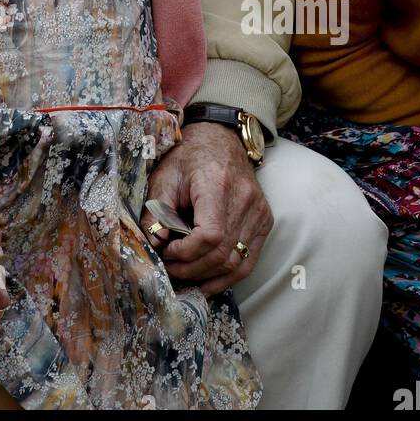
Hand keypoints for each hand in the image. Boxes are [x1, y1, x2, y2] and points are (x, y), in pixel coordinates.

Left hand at [141, 123, 272, 296]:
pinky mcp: (265, 221)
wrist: (220, 138)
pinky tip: (207, 282)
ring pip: (237, 263)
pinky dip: (228, 276)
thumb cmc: (189, 156)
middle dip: (191, 269)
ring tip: (184, 278)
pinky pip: (249, 260)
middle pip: (222, 254)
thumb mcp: (165, 176)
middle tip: (169, 269)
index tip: (166, 251)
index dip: (186, 252)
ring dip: (208, 278)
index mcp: (219, 183)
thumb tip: (154, 245)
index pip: (210, 235)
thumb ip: (157, 211)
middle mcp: (245, 199)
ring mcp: (260, 212)